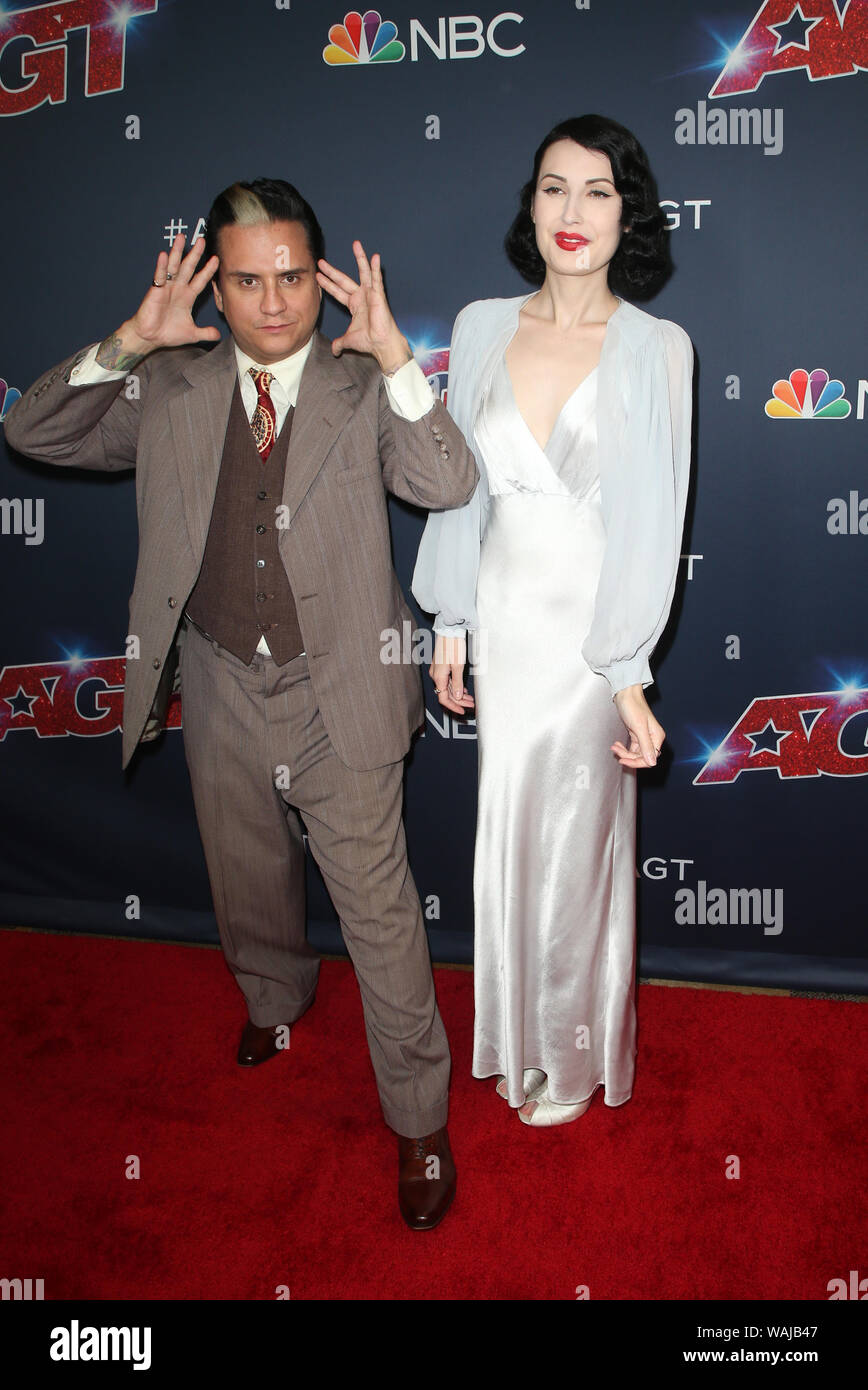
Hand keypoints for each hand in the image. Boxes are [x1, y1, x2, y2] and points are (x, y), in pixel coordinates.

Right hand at [98, 235, 220, 367]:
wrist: (151, 338)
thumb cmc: (168, 333)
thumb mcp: (192, 334)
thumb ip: (205, 333)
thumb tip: (218, 335)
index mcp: (187, 297)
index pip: (200, 280)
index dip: (208, 270)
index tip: (216, 259)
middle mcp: (178, 289)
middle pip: (188, 268)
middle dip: (195, 254)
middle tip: (202, 240)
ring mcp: (166, 288)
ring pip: (173, 266)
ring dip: (177, 252)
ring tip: (181, 238)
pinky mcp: (155, 290)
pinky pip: (159, 276)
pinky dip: (161, 266)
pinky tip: (163, 255)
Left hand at [316, 240, 410, 371]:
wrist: (381, 344)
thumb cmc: (369, 341)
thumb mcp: (348, 340)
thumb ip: (339, 343)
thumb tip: (334, 351)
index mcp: (354, 305)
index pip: (337, 292)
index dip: (327, 284)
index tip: (317, 276)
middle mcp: (361, 297)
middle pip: (344, 280)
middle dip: (332, 271)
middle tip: (321, 262)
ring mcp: (371, 294)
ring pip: (363, 272)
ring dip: (360, 258)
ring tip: (356, 244)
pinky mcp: (379, 295)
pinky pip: (377, 279)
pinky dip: (375, 268)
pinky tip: (375, 256)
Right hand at [429, 634, 474, 716]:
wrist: (449, 630)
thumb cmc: (453, 645)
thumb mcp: (458, 666)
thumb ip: (457, 683)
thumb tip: (457, 696)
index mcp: (438, 677)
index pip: (444, 698)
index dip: (454, 706)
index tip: (463, 711)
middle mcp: (435, 675)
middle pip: (446, 694)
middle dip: (459, 701)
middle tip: (471, 705)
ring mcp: (437, 670)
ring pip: (447, 687)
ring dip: (458, 694)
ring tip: (470, 698)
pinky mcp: (440, 666)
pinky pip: (447, 680)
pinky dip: (455, 686)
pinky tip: (463, 689)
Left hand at [611, 684, 663, 768]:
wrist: (625, 694)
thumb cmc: (632, 705)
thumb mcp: (639, 727)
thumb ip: (645, 745)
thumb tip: (652, 762)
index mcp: (657, 737)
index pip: (650, 759)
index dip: (637, 762)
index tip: (624, 760)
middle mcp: (652, 738)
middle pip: (642, 757)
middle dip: (628, 757)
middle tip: (617, 751)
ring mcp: (644, 737)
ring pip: (635, 754)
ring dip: (624, 753)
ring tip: (615, 747)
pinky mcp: (636, 734)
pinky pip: (632, 748)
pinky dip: (624, 749)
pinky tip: (617, 745)